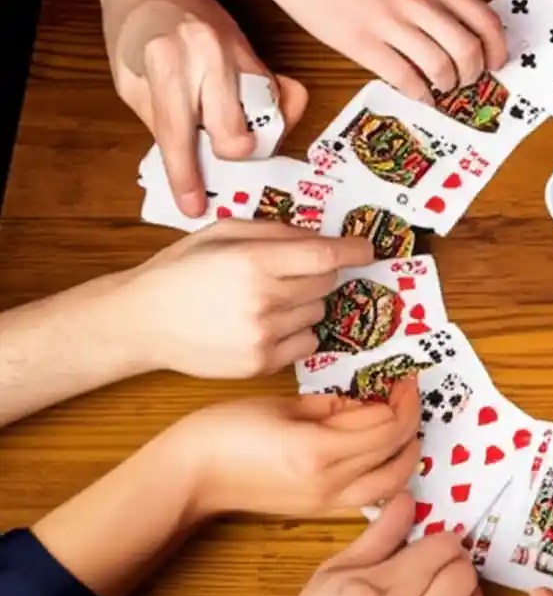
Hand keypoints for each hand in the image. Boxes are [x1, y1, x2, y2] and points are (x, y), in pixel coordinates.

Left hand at [101, 0, 306, 216]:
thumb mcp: (130, 84)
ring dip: (251, 133)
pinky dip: (274, 114)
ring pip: (267, 120)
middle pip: (237, 136)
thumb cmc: (135, 32)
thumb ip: (162, 123)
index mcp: (167, 63)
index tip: (194, 206)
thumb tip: (194, 165)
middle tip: (213, 152)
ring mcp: (240, 53)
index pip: (181, 137)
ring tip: (229, 130)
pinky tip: (256, 114)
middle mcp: (209, 56)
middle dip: (227, 154)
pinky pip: (284, 98)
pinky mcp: (260, 54)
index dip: (188, 178)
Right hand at [118, 220, 373, 377]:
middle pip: (326, 284)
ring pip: (319, 313)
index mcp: (254, 261)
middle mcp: (263, 300)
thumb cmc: (183, 270)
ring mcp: (263, 337)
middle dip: (318, 274)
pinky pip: (307, 343)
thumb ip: (276, 232)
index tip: (367, 249)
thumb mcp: (224, 231)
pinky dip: (298, 331)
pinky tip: (266, 323)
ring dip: (305, 303)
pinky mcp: (261, 364)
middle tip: (290, 272)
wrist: (141, 321)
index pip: (325, 256)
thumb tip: (322, 236)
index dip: (354, 250)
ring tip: (267, 299)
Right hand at [171, 383, 419, 516]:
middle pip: (397, 454)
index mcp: (319, 450)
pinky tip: (382, 449)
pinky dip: (389, 471)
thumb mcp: (286, 404)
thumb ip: (334, 406)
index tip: (405, 378)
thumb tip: (369, 404)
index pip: (387, 426)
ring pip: (393, 483)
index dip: (403, 399)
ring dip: (406, 452)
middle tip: (407, 394)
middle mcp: (330, 483)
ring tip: (401, 422)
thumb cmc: (227, 430)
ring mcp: (327, 503)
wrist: (193, 476)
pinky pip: (372, 494)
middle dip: (411, 420)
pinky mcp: (321, 510)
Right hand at [261, 0, 505, 99]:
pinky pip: (405, 80)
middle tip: (466, 80)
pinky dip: (420, 94)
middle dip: (473, 74)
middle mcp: (417, 1)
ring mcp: (390, 24)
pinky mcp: (363, 45)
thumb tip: (467, 36)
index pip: (484, 21)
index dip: (497, 50)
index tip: (496, 63)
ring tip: (441, 86)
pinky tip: (419, 94)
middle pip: (467, 51)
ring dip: (446, 85)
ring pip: (440, 69)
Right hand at [285, 492, 483, 595]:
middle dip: (456, 562)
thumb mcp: (333, 576)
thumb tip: (407, 500)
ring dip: (465, 591)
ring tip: (444, 590)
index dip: (443, 541)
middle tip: (442, 564)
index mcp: (372, 588)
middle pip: (460, 575)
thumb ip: (376, 537)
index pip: (439, 550)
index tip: (437, 543)